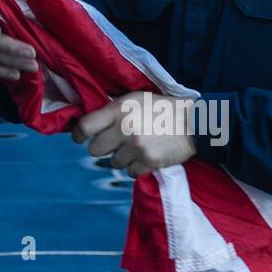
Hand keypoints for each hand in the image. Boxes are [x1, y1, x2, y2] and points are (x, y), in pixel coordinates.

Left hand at [70, 91, 197, 177]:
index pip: (85, 126)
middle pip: (95, 149)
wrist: (193, 122)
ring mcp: (136, 147)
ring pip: (113, 162)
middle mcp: (124, 128)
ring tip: (135, 148)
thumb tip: (90, 121)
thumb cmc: (161, 108)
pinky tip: (144, 157)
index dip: (78, 135)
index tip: (79, 139)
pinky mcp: (149, 161)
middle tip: (113, 143)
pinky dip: (135, 167)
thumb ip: (113, 109)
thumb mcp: (134, 98)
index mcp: (118, 109)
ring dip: (121, 158)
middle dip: (102, 147)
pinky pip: (130, 172)